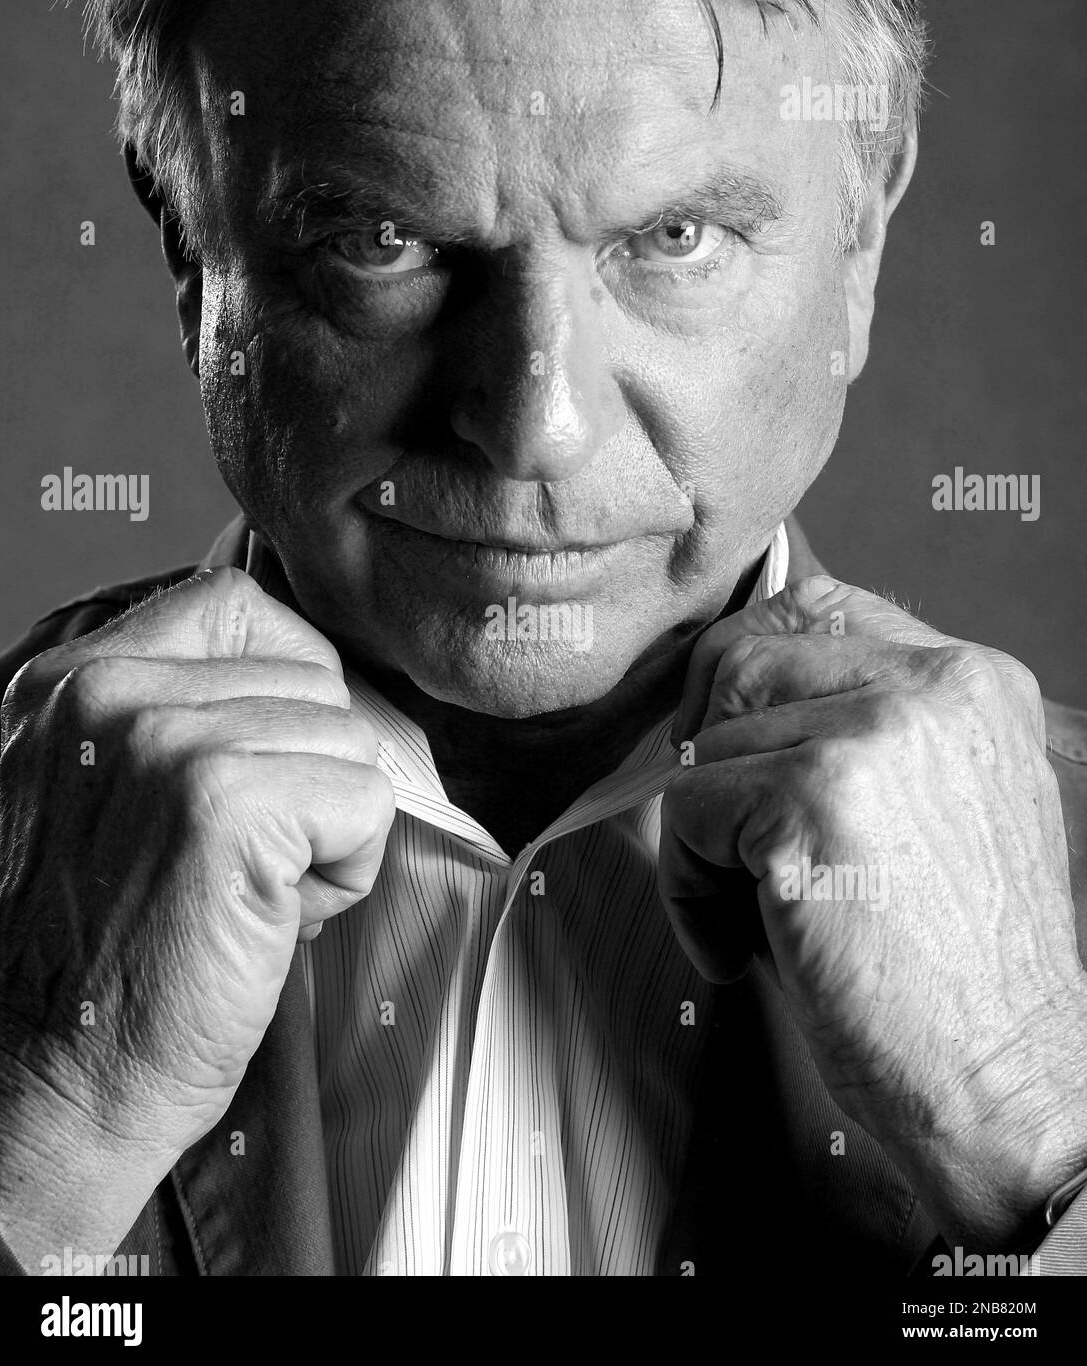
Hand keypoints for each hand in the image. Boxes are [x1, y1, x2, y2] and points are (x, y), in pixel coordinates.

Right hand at [0, 567, 393, 1269]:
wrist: (55, 1082)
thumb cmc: (101, 951)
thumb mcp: (105, 791)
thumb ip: (179, 709)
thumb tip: (316, 674)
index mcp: (68, 676)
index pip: (236, 604)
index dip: (288, 676)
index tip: (275, 757)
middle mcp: (104, 690)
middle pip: (309, 671)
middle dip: (309, 766)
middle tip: (248, 858)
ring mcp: (163, 740)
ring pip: (347, 735)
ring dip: (328, 823)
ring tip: (252, 892)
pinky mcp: (225, 803)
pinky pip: (367, 797)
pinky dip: (348, 868)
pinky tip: (276, 917)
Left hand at [659, 575, 1086, 1248]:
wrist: (1009, 1087)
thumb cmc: (957, 971)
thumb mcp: (934, 810)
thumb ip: (857, 734)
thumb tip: (727, 707)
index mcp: (971, 680)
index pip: (815, 609)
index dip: (746, 677)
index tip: (732, 755)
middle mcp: (933, 685)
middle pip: (743, 655)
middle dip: (707, 748)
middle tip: (722, 842)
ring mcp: (875, 733)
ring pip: (707, 739)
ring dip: (701, 834)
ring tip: (750, 914)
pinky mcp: (813, 798)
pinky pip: (686, 811)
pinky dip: (690, 890)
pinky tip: (741, 950)